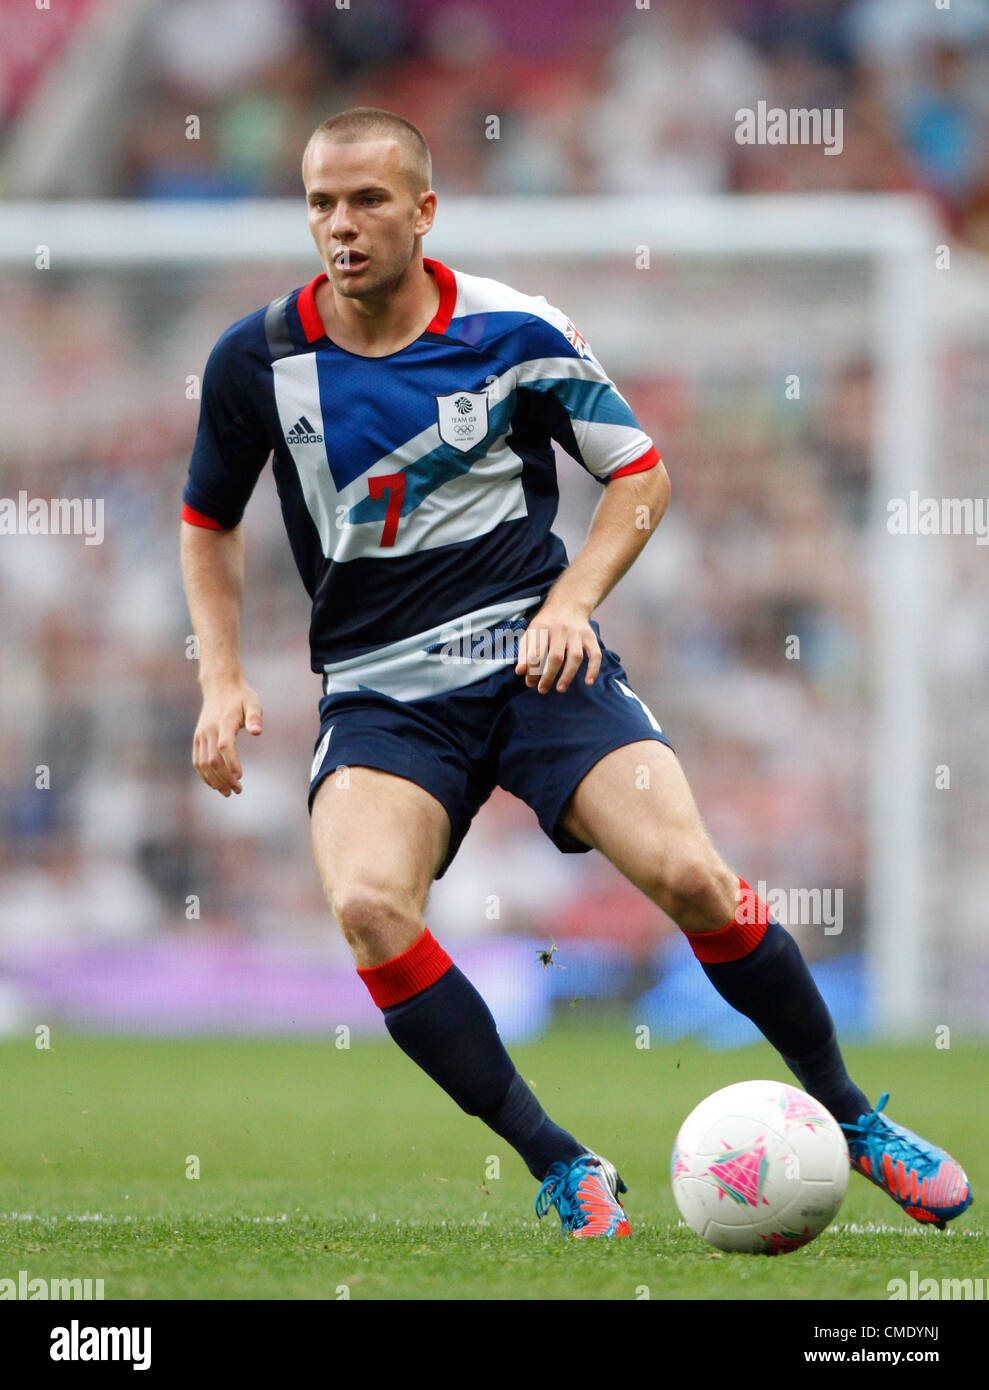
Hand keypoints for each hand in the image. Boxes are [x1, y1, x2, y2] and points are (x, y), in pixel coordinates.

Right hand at [192, 679, 262, 795]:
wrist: (220, 686)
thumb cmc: (241, 697)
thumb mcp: (253, 703)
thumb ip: (255, 717)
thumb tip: (257, 732)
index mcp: (224, 722)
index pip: (225, 746)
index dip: (231, 763)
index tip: (240, 777)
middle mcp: (209, 730)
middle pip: (213, 759)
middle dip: (224, 778)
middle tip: (237, 790)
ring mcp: (201, 735)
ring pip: (203, 763)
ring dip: (214, 780)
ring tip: (227, 792)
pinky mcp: (197, 738)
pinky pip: (197, 760)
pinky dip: (204, 774)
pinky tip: (215, 784)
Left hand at [514, 602, 600, 693]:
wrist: (568, 604)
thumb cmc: (546, 624)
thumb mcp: (531, 633)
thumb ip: (524, 652)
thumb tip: (520, 672)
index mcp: (542, 627)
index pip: (536, 652)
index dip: (532, 670)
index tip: (530, 683)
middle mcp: (561, 629)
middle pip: (556, 657)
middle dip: (548, 676)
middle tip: (542, 690)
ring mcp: (577, 633)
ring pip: (575, 657)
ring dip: (568, 676)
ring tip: (560, 689)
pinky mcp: (590, 637)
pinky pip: (595, 654)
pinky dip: (593, 669)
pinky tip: (588, 682)